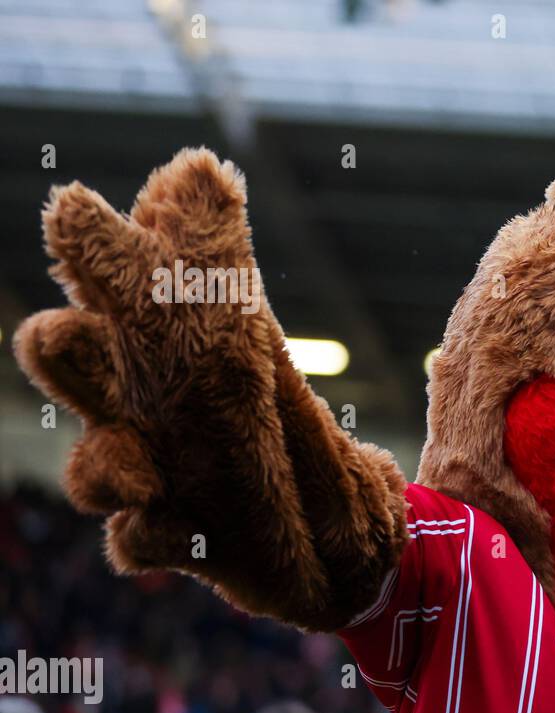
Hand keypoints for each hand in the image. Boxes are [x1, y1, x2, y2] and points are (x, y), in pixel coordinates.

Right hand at [14, 149, 406, 628]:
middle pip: (64, 359)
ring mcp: (147, 474)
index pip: (100, 279)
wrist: (327, 527)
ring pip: (91, 466)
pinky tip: (183, 528)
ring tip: (147, 474)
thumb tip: (198, 167)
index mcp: (151, 341)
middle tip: (80, 331)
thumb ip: (218, 267)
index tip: (89, 214)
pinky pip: (139, 541)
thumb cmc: (271, 422)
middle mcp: (133, 402)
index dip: (92, 248)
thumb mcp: (252, 339)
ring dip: (108, 466)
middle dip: (68, 348)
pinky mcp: (171, 538)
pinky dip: (155, 535)